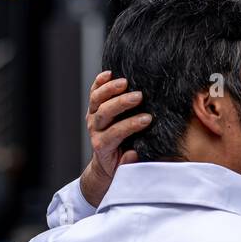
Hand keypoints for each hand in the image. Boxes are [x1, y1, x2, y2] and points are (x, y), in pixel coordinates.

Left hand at [79, 71, 149, 206]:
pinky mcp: (93, 108)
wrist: (104, 162)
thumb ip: (128, 162)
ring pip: (96, 100)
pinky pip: (93, 93)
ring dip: (110, 90)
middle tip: (139, 97)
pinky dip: (99, 82)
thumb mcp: (123, 168)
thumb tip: (133, 153)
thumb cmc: (118, 163)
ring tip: (125, 82)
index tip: (148, 119)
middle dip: (122, 104)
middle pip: (104, 113)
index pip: (115, 132)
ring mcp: (92, 117)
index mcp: (102, 145)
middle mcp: (95, 129)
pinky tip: (109, 73)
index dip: (131, 125)